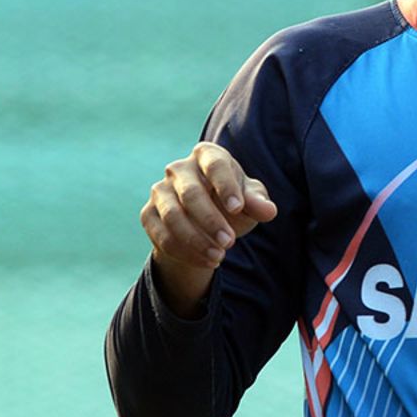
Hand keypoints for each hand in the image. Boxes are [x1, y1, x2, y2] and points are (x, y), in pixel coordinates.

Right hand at [140, 142, 277, 314]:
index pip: (215, 165)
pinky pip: (162, 235)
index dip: (225, 186)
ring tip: (219, 256)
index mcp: (207, 155)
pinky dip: (184, 251)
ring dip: (196, 240)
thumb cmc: (234, 202)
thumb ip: (258, 202)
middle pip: (190, 193)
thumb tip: (269, 211)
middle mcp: (179, 169)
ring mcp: (160, 190)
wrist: (206, 224)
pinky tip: (206, 261)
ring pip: (173, 217)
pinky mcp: (148, 214)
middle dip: (211, 220)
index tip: (237, 209)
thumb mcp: (250, 201)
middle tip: (230, 243)